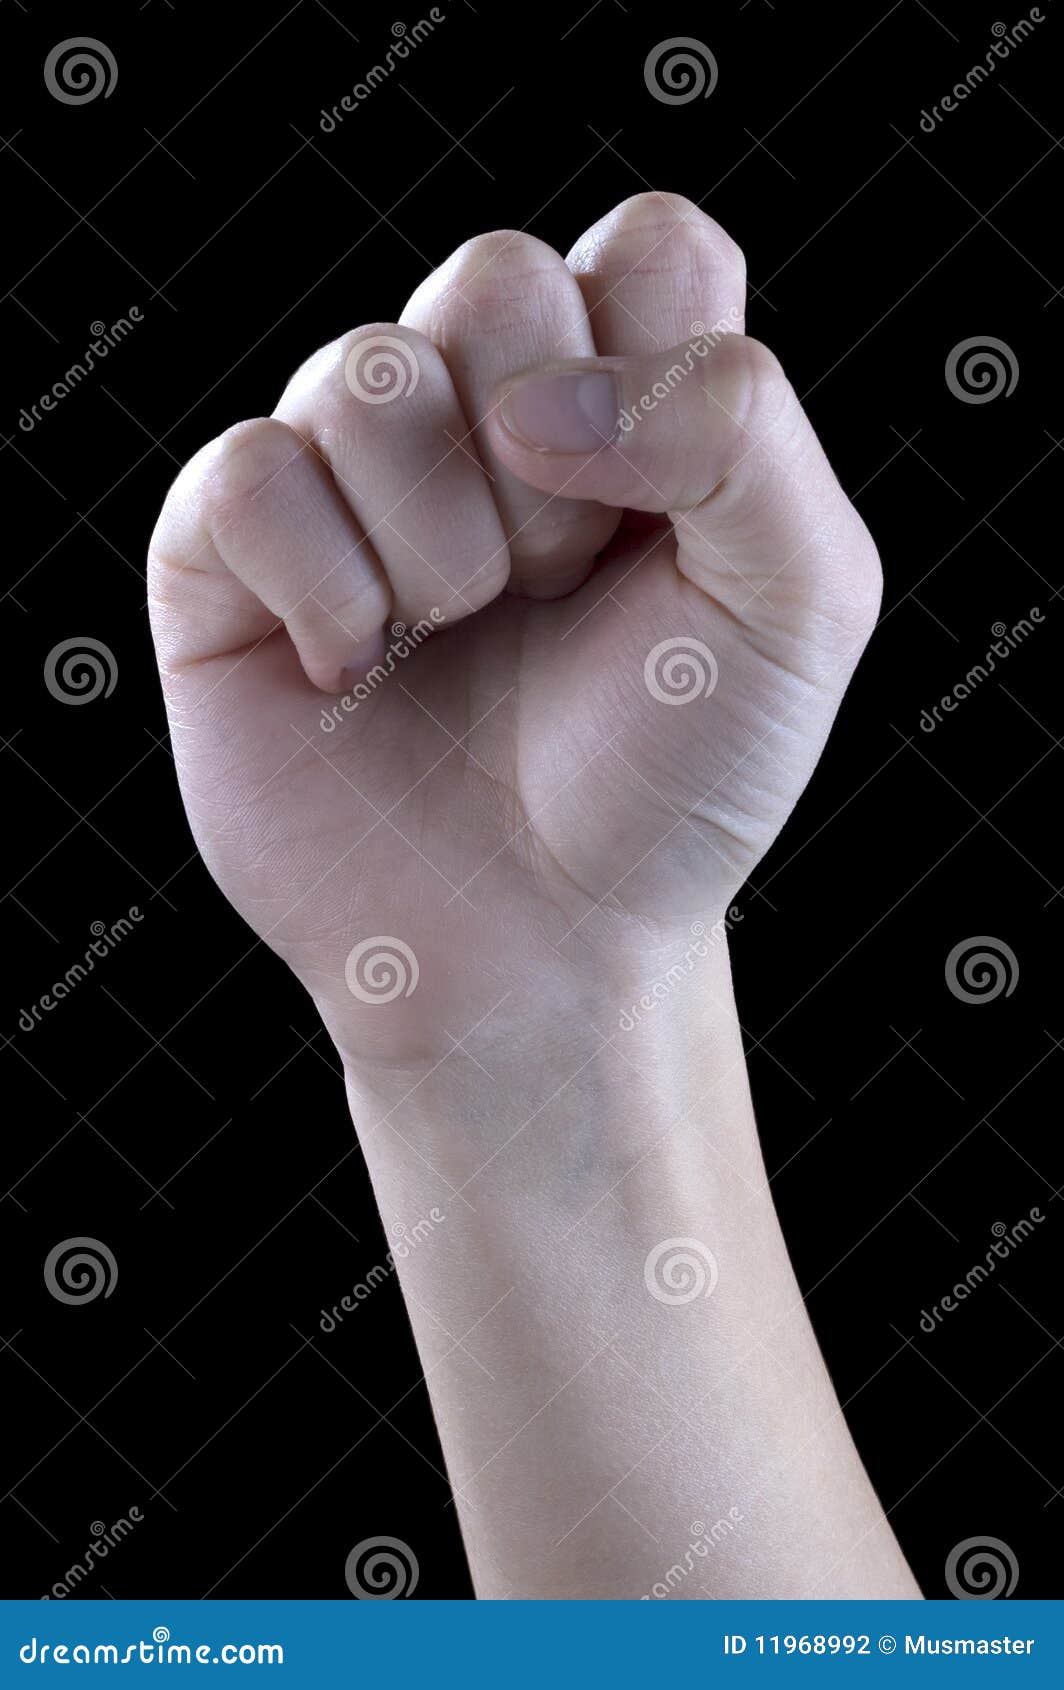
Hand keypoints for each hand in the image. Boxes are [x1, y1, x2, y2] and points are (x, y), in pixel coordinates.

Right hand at [148, 193, 879, 1069]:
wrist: (543, 950)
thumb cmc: (671, 787)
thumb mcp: (798, 607)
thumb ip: (742, 429)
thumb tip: (541, 399)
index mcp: (627, 406)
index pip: (647, 246)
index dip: (653, 366)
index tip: (660, 516)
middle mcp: (482, 420)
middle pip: (493, 275)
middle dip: (545, 465)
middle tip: (554, 592)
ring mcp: (351, 483)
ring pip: (368, 373)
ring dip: (440, 540)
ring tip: (457, 639)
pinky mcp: (231, 560)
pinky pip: (247, 474)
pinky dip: (322, 584)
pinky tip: (352, 668)